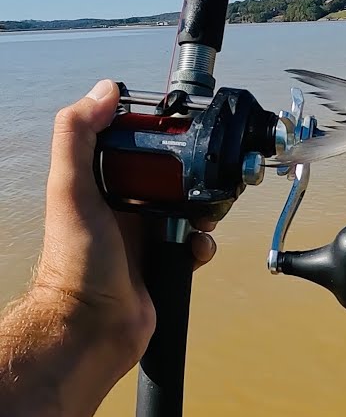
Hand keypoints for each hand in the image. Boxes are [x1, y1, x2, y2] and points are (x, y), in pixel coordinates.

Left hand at [30, 79, 217, 363]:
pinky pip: (198, 241)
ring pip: (191, 204)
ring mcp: (146, 232)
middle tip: (202, 177)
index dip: (162, 133)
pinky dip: (204, 242)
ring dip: (204, 208)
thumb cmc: (75, 265)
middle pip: (172, 171)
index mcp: (101, 183)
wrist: (93, 326)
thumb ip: (77, 135)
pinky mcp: (166, 259)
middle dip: (194, 173)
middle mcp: (124, 204)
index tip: (183, 129)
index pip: (138, 142)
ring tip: (201, 216)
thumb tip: (103, 90)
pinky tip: (195, 247)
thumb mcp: (71, 190)